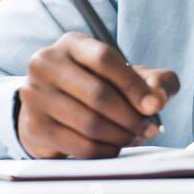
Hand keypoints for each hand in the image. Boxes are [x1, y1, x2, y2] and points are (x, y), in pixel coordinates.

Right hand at [18, 32, 178, 158]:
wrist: (55, 107)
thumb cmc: (99, 85)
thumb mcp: (130, 75)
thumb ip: (156, 80)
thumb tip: (158, 100)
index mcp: (72, 43)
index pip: (104, 59)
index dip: (133, 85)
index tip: (154, 106)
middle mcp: (46, 64)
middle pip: (98, 94)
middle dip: (131, 117)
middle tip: (149, 128)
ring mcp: (35, 95)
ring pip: (89, 123)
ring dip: (121, 136)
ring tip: (135, 137)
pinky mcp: (35, 126)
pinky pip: (79, 146)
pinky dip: (105, 150)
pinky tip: (115, 146)